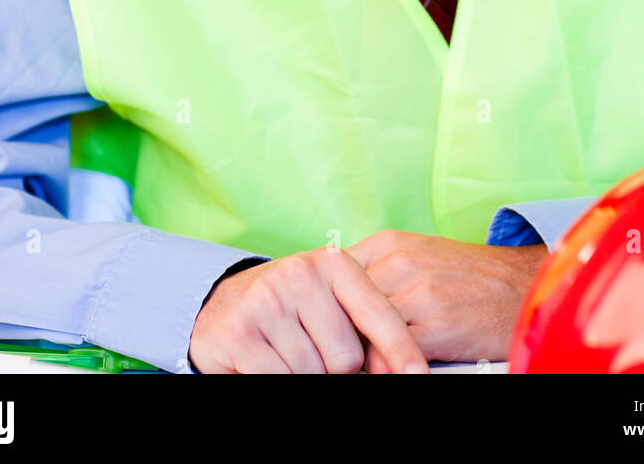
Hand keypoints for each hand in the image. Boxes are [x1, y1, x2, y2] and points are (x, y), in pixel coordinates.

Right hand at [188, 246, 431, 373]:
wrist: (225, 305)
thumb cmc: (291, 310)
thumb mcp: (330, 304)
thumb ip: (364, 328)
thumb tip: (399, 370)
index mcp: (332, 264)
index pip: (377, 314)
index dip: (401, 350)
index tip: (418, 375)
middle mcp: (300, 274)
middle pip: (347, 357)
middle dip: (336, 368)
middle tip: (312, 348)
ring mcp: (266, 301)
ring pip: (312, 373)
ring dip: (305, 375)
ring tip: (285, 352)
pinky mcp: (238, 332)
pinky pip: (279, 379)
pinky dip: (276, 379)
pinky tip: (265, 362)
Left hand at [346, 229, 547, 370]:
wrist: (523, 287)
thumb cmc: (468, 276)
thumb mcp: (418, 255)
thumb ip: (379, 270)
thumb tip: (336, 299)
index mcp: (390, 243)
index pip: (334, 276)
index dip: (329, 306)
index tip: (329, 325)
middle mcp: (398, 263)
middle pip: (343, 306)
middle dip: (342, 332)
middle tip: (342, 353)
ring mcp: (417, 294)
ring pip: (362, 334)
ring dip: (362, 354)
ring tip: (365, 364)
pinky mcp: (436, 327)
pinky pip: (389, 355)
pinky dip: (386, 367)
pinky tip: (396, 366)